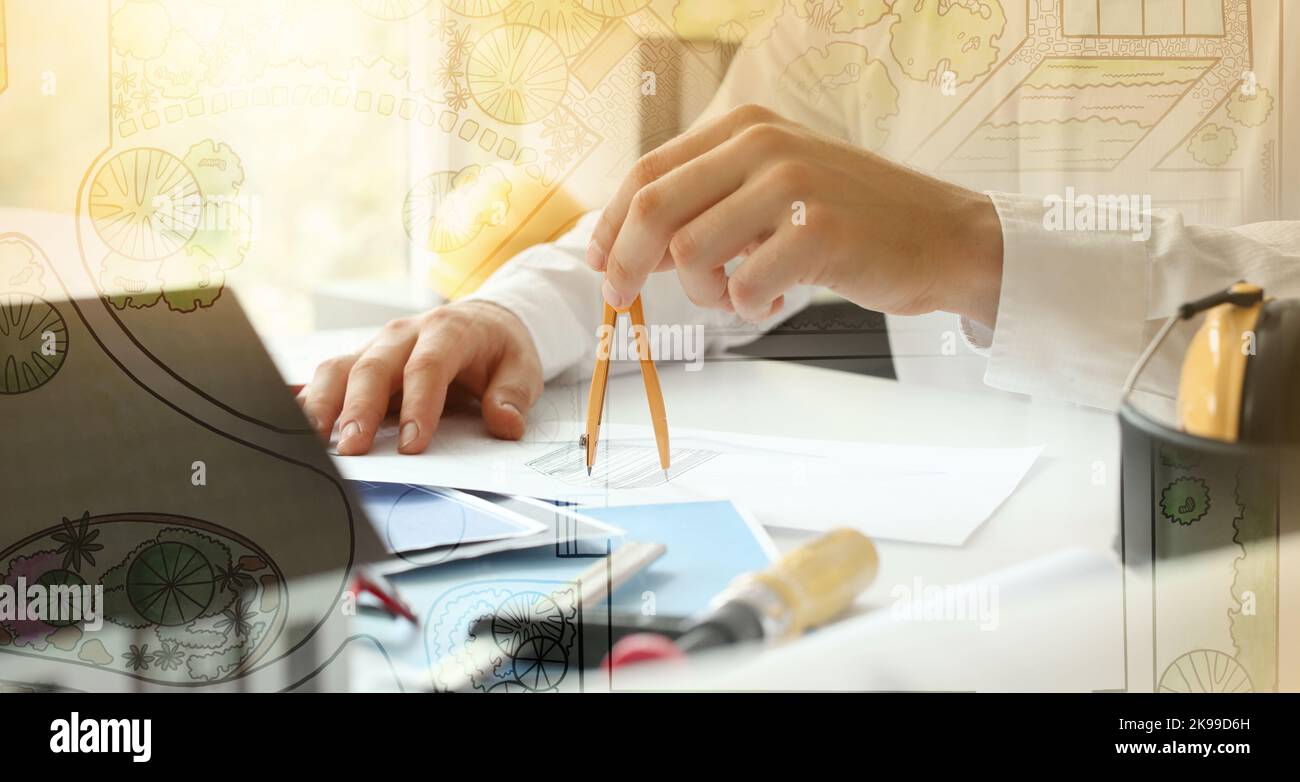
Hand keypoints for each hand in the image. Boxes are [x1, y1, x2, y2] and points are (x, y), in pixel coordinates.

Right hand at [297, 300, 541, 454]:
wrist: (483, 322)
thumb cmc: (498, 349)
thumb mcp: (523, 367)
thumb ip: (514, 395)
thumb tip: (505, 424)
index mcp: (448, 331)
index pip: (428, 366)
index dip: (419, 404)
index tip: (412, 445)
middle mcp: (405, 335)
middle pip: (374, 366)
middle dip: (360, 408)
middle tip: (352, 449)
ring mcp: (378, 346)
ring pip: (341, 367)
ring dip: (323, 403)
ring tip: (311, 438)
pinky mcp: (362, 361)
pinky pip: (329, 375)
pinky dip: (310, 399)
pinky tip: (295, 425)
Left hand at [585, 104, 1003, 325]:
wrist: (944, 237)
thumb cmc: (852, 221)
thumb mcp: (771, 192)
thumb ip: (706, 208)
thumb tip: (627, 248)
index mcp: (745, 127)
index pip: (648, 172)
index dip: (611, 224)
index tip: (600, 262)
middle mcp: (763, 143)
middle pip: (654, 207)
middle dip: (625, 262)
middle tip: (622, 299)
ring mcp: (792, 184)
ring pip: (691, 252)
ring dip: (701, 292)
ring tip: (736, 296)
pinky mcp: (820, 232)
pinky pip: (744, 286)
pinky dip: (748, 307)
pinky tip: (773, 301)